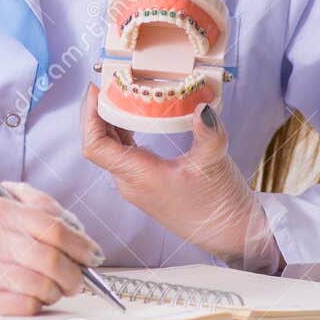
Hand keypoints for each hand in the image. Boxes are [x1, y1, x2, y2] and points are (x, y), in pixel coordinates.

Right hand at [0, 183, 105, 314]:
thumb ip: (38, 203)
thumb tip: (77, 230)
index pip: (52, 228)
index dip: (80, 244)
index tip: (93, 255)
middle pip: (50, 260)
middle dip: (75, 273)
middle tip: (80, 278)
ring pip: (41, 287)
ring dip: (58, 290)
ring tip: (57, 288)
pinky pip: (25, 306)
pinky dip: (39, 303)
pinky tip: (35, 296)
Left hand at [79, 83, 283, 273]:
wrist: (231, 235)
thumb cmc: (220, 206)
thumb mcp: (215, 163)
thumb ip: (207, 132)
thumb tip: (202, 105)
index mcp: (138, 177)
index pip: (94, 146)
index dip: (89, 116)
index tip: (95, 90)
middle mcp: (130, 182)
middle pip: (98, 143)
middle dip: (98, 112)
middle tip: (107, 83)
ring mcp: (137, 184)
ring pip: (110, 148)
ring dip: (109, 120)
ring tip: (118, 93)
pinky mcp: (147, 183)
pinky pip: (124, 153)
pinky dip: (123, 131)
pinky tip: (133, 116)